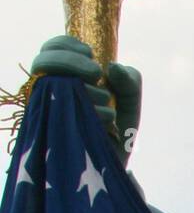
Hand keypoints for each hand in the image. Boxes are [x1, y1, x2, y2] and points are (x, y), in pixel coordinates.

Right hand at [29, 36, 142, 167]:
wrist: (114, 168)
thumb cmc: (117, 133)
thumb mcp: (130, 103)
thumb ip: (130, 82)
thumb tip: (112, 67)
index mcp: (66, 80)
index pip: (51, 49)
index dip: (66, 44)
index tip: (90, 54)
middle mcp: (51, 94)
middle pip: (44, 61)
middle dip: (71, 61)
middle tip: (96, 73)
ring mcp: (48, 112)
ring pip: (50, 85)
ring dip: (83, 89)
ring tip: (107, 103)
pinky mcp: (52, 133)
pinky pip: (60, 113)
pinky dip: (88, 112)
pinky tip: (106, 120)